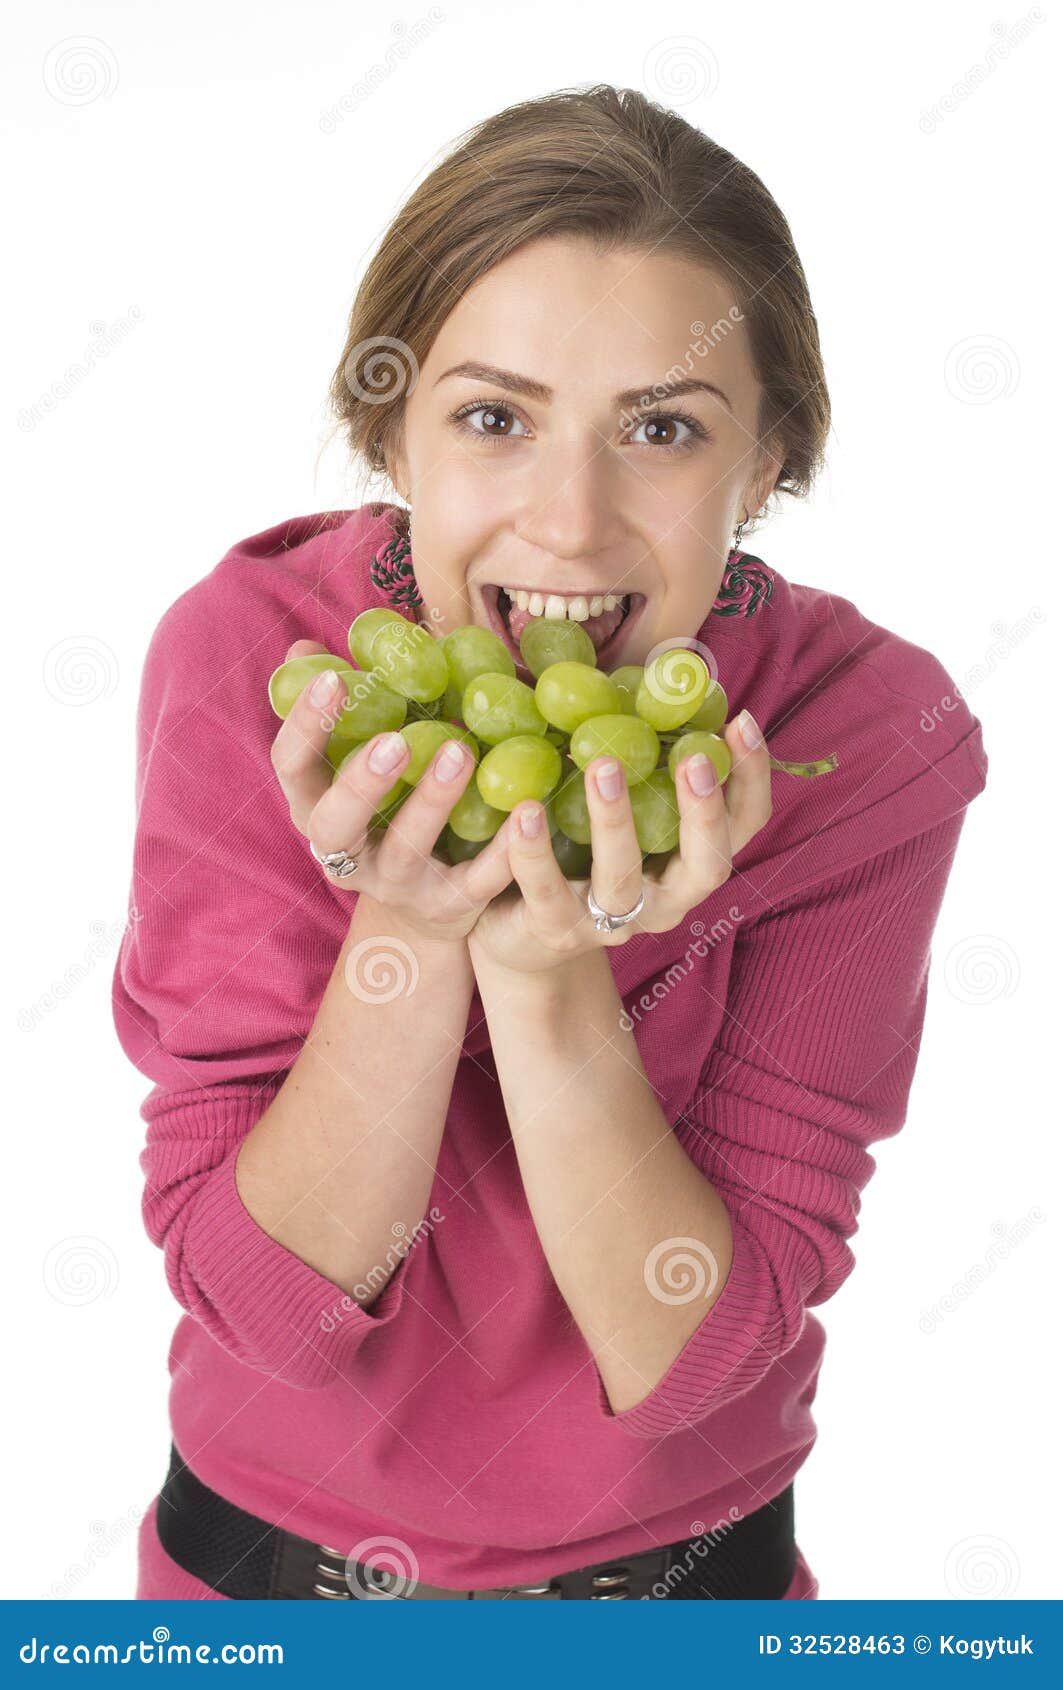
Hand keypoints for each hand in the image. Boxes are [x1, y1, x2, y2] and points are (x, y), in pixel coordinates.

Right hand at [270, 641, 514, 942]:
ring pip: (405, 849)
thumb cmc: (385, 809)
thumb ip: (340, 707)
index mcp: (316, 808)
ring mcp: (396, 884)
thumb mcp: (357, 761)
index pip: (291, 769)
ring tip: (460, 751)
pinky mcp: (449, 905)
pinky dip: (501, 849)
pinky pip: (475, 881)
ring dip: (430, 801)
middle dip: (361, 783)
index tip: (334, 680)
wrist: (423, 908)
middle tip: (395, 741)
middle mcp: (345, 853)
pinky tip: (524, 808)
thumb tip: (306, 646)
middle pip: (335, 824)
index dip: (305, 728)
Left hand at [466, 711, 770, 975]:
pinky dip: (535, 851)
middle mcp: (665, 899)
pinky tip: (524, 809)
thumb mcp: (621, 805)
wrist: (520, 932)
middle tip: (693, 758)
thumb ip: (642, 759)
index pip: (744, 825)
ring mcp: (611, 922)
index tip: (741, 720)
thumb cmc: (580, 849)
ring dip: (616, 821)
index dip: (752, 778)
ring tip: (603, 765)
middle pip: (708, 866)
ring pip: (623, 879)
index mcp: (689, 862)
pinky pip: (547, 891)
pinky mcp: (555, 929)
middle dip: (705, 812)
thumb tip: (656, 676)